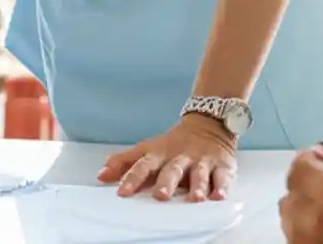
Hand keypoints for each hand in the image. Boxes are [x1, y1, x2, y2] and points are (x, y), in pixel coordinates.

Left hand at [97, 114, 236, 201]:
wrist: (207, 124)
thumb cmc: (172, 144)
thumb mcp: (147, 150)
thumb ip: (124, 162)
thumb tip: (100, 176)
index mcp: (159, 155)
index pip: (143, 165)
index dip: (132, 178)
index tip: (122, 192)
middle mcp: (179, 158)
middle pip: (172, 170)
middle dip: (166, 182)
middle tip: (161, 196)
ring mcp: (201, 161)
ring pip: (198, 173)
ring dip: (197, 185)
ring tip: (194, 198)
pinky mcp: (221, 166)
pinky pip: (222, 177)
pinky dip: (221, 186)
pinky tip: (218, 196)